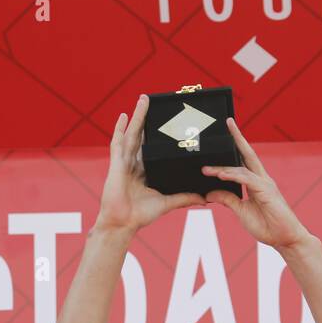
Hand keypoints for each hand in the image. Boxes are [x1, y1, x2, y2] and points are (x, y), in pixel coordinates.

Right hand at [95, 94, 206, 233]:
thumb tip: (204, 198)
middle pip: (142, 136)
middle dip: (147, 119)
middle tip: (153, 101)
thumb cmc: (140, 215)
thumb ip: (184, 197)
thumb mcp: (167, 203)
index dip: (159, 134)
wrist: (124, 223)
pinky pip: (117, 143)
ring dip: (137, 116)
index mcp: (144, 171)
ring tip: (144, 99)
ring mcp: (124, 162)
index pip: (152, 148)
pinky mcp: (117, 164)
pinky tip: (122, 115)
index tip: (169, 121)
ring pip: (132, 134)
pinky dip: (119, 128)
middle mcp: (134, 163)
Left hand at [201, 118, 311, 250]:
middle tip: (228, 121)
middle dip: (238, 137)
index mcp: (257, 183)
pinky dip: (233, 176)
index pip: (244, 161)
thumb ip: (227, 200)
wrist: (285, 239)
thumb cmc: (267, 226)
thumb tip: (210, 194)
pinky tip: (221, 175)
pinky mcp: (266, 191)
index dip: (235, 147)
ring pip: (242, 168)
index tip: (224, 137)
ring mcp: (265, 184)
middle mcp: (262, 179)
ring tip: (206, 169)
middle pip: (248, 153)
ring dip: (223, 168)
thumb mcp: (241, 211)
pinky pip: (247, 180)